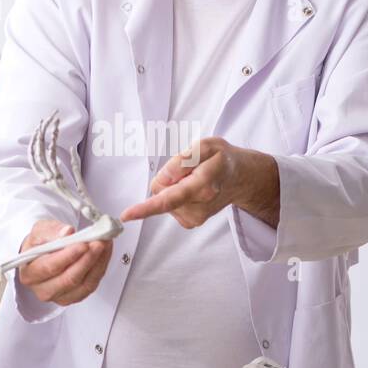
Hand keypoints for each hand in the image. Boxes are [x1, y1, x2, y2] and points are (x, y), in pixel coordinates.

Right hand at [16, 218, 111, 306]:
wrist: (45, 251)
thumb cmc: (40, 243)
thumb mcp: (40, 230)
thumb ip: (51, 231)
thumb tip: (67, 232)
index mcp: (30, 273)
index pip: (50, 267)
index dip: (68, 256)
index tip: (83, 244)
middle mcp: (43, 289)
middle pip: (69, 279)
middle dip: (87, 260)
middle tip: (98, 243)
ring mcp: (60, 296)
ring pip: (84, 284)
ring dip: (98, 263)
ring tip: (104, 245)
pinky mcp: (76, 296)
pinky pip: (92, 285)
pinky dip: (101, 268)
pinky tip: (104, 253)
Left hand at [119, 137, 279, 229]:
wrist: (240, 178)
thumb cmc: (222, 159)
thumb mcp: (206, 146)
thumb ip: (183, 159)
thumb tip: (164, 177)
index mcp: (203, 185)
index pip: (170, 198)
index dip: (146, 207)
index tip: (127, 215)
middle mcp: (199, 205)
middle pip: (161, 191)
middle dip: (168, 177)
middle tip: (190, 169)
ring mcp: (195, 217)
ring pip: (163, 198)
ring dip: (174, 186)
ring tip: (195, 179)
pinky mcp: (191, 222)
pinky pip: (168, 206)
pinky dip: (176, 196)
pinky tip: (192, 189)